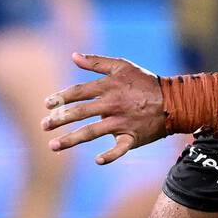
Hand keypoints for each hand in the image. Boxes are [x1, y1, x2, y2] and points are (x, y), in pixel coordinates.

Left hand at [43, 53, 165, 163]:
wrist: (173, 101)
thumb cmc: (145, 82)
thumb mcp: (122, 65)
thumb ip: (96, 62)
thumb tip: (73, 56)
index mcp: (108, 87)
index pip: (78, 92)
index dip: (60, 98)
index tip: (46, 104)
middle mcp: (112, 105)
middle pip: (80, 112)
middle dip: (59, 119)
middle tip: (43, 125)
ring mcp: (122, 122)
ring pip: (92, 132)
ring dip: (71, 139)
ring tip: (53, 146)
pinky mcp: (133, 137)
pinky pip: (120, 148)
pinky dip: (111, 155)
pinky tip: (97, 161)